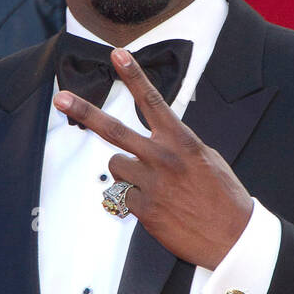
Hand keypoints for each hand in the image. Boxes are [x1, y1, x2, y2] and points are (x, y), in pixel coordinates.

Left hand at [53, 50, 252, 270]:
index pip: (153, 102)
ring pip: (116, 165)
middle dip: (85, 112)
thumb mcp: (207, 160)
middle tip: (61, 98)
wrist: (233, 238)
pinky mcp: (144, 210)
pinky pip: (122, 196)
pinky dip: (133, 199)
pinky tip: (157, 207)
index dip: (134, 76)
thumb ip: (178, 146)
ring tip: (150, 184)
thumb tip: (157, 140)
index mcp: (182, 142)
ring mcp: (152, 184)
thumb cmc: (224, 198)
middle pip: (114, 130)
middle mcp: (164, 158)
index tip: (118, 55)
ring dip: (125, 171)